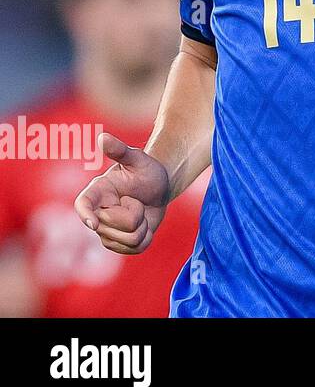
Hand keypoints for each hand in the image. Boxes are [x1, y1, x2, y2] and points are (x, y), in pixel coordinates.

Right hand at [73, 132, 170, 254]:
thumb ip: (120, 151)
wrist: (159, 188)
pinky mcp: (119, 244)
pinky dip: (147, 237)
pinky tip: (145, 224)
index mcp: (96, 192)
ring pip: (128, 240)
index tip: (94, 223)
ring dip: (143, 225)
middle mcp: (96, 214)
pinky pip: (136, 249)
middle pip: (115, 226)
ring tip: (141, 210)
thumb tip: (103, 137)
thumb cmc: (146, 170)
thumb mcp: (137, 159)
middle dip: (136, 213)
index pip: (83, 205)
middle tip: (137, 200)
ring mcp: (106, 232)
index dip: (86, 215)